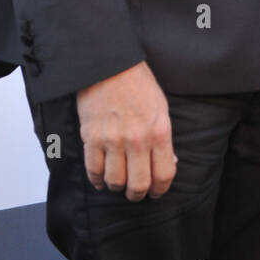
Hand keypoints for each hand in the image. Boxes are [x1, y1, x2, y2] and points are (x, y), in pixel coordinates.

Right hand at [76, 60, 176, 200]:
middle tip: (136, 192)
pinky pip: (94, 171)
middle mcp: (137, 139)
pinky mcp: (91, 138)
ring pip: (115, 182)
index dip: (160, 189)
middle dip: (138, 194)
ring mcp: (112, 140)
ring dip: (117, 187)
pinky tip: (101, 178)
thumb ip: (163, 138)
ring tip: (118, 182)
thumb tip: (168, 162)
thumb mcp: (161, 108)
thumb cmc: (138, 83)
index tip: (156, 192)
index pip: (164, 175)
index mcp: (159, 131)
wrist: (110, 64)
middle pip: (138, 185)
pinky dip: (97, 180)